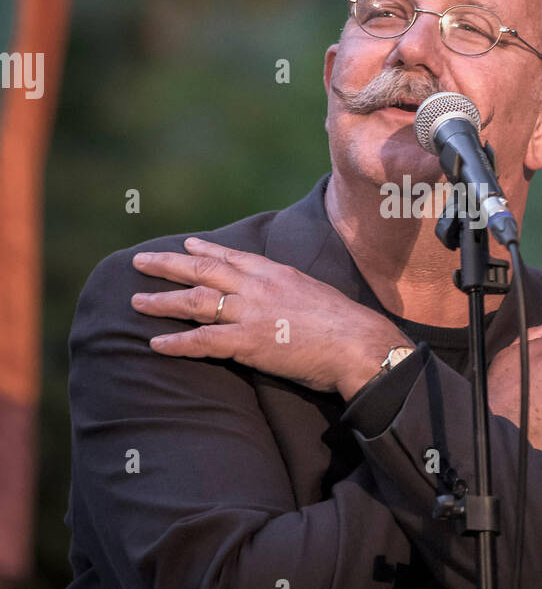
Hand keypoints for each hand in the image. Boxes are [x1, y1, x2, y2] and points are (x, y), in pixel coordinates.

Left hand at [130, 238, 411, 399]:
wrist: (359, 343)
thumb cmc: (346, 325)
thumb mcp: (316, 292)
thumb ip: (292, 290)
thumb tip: (284, 297)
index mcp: (276, 273)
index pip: (233, 256)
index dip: (206, 249)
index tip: (187, 243)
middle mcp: (258, 286)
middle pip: (204, 270)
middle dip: (168, 265)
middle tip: (140, 262)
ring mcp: (251, 312)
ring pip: (196, 301)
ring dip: (163, 301)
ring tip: (136, 302)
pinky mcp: (249, 342)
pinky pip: (203, 341)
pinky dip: (177, 343)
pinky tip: (155, 345)